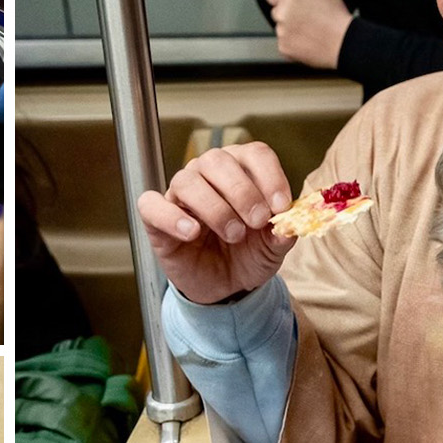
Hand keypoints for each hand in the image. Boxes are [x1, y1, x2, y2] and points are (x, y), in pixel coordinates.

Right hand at [136, 141, 295, 305]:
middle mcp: (208, 174)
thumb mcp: (272, 248)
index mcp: (241, 171)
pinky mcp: (157, 219)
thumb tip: (290, 224)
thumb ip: (282, 233)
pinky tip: (191, 232)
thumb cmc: (247, 255)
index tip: (281, 206)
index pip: (254, 154)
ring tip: (233, 234)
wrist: (224, 288)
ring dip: (214, 207)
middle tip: (257, 221)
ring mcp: (180, 195)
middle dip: (242, 191)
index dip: (270, 176)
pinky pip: (151, 205)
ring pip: (187, 181)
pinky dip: (170, 216)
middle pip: (218, 160)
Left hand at [264, 0, 351, 69]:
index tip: (283, 1)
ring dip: (291, 31)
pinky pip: (285, 46)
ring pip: (281, 31)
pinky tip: (308, 43)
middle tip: (304, 19)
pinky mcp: (284, 49)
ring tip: (310, 33)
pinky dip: (293, 46)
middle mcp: (282, 15)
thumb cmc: (336, 17)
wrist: (342, 42)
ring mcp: (282, 33)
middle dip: (287, 15)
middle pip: (276, 13)